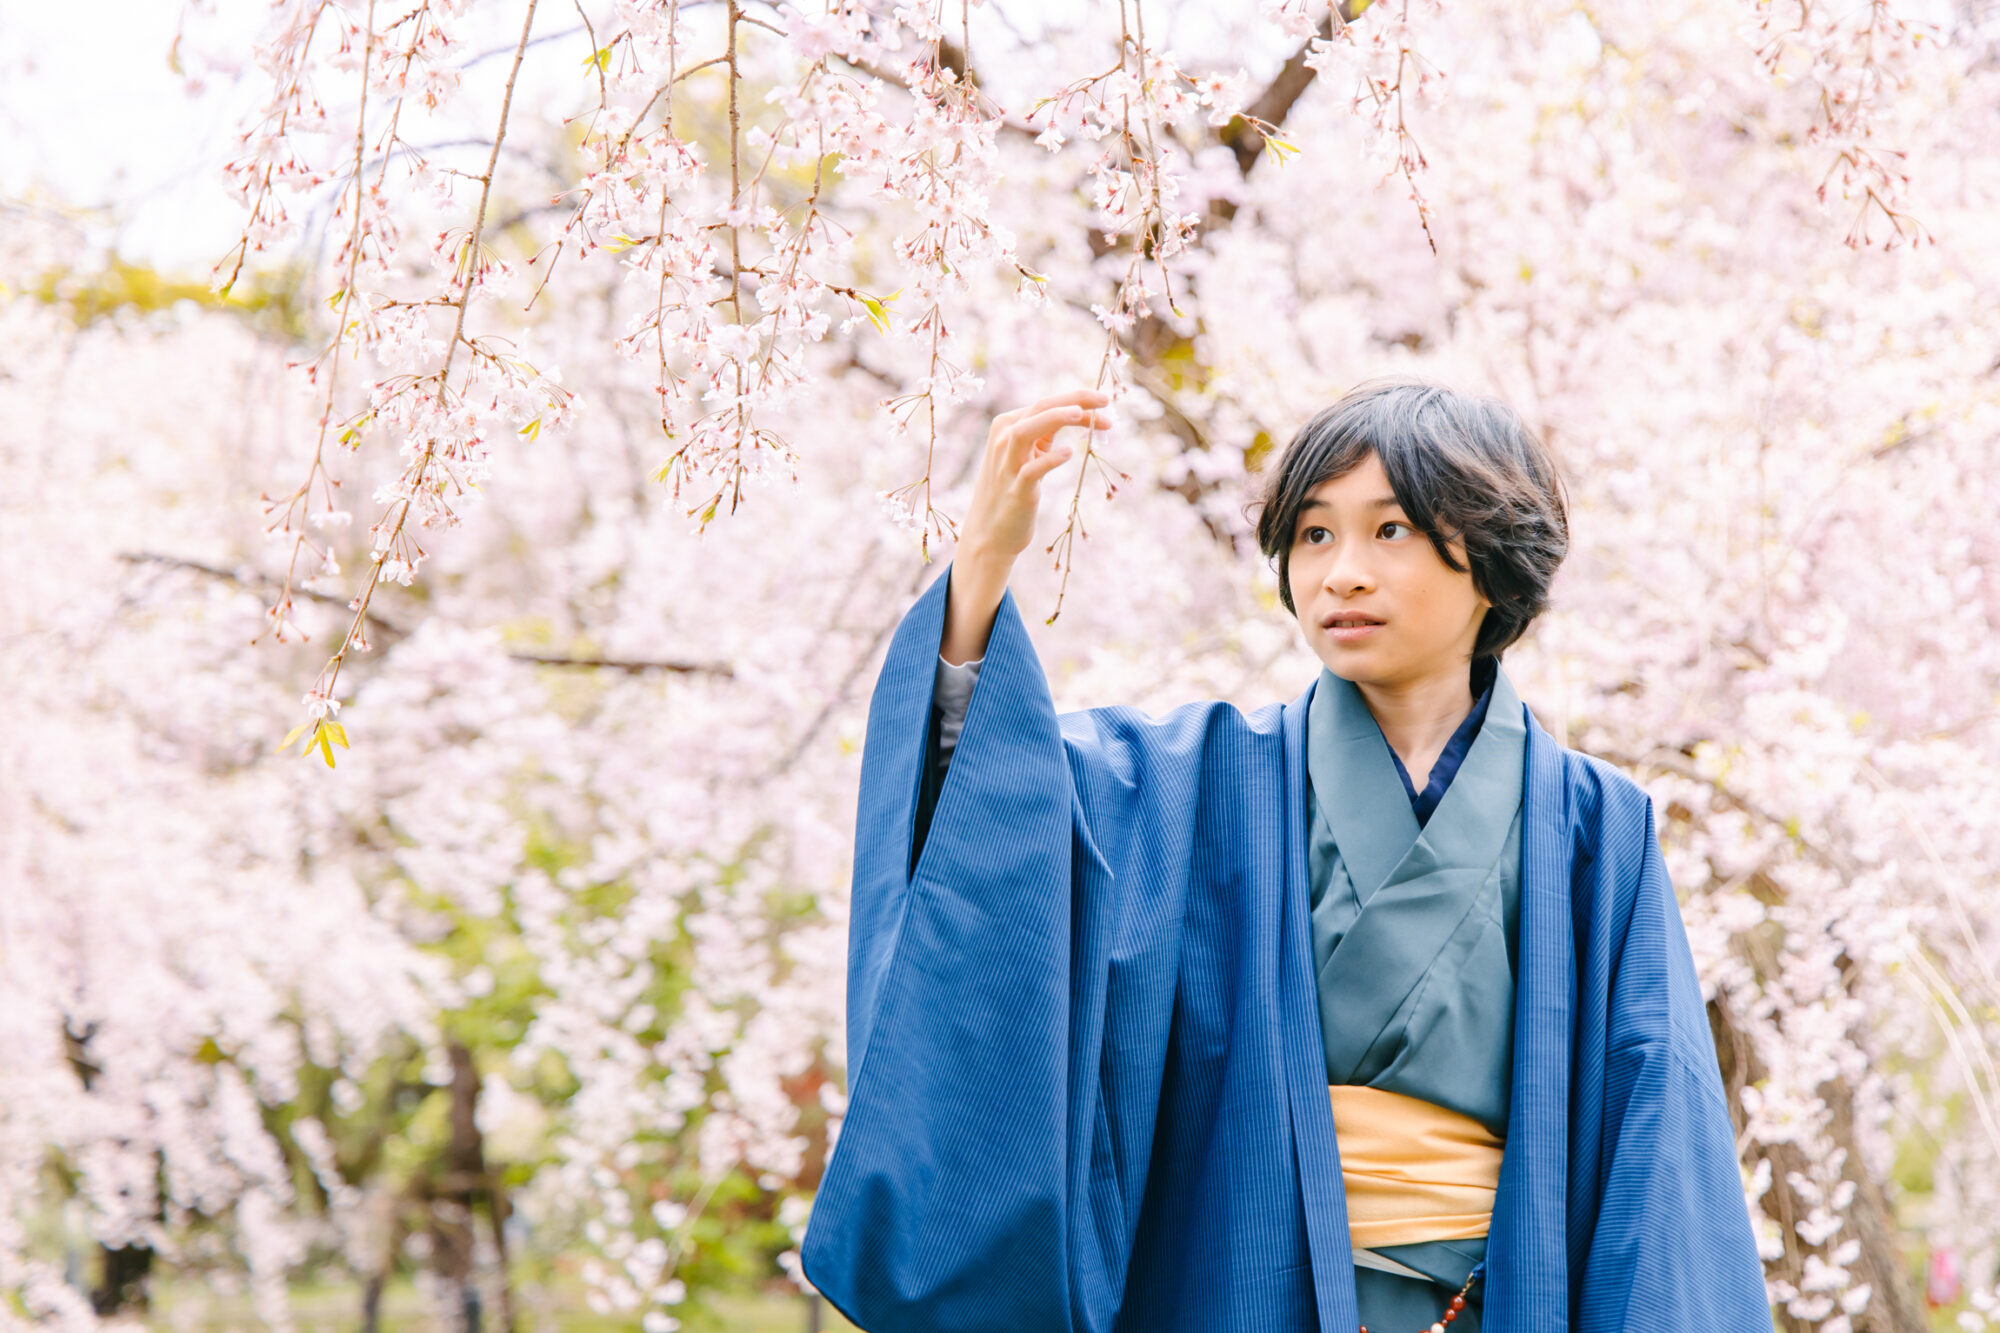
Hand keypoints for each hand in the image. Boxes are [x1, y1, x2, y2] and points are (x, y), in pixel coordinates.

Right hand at [940, 388, 1110, 663]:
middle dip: (1074, 400)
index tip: (1105, 403)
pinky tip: (1069, 453)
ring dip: (1054, 418)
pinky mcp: (1016, 490)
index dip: (1078, 399)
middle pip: (1040, 409)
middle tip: (1105, 400)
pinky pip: (1031, 470)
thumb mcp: (1028, 455)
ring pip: (1027, 430)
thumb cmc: (1014, 490)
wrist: (991, 534)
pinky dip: (1050, 459)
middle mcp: (1004, 440)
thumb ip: (1045, 433)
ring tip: (1081, 414)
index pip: (1046, 404)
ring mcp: (1008, 465)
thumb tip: (1080, 412)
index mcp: (1008, 426)